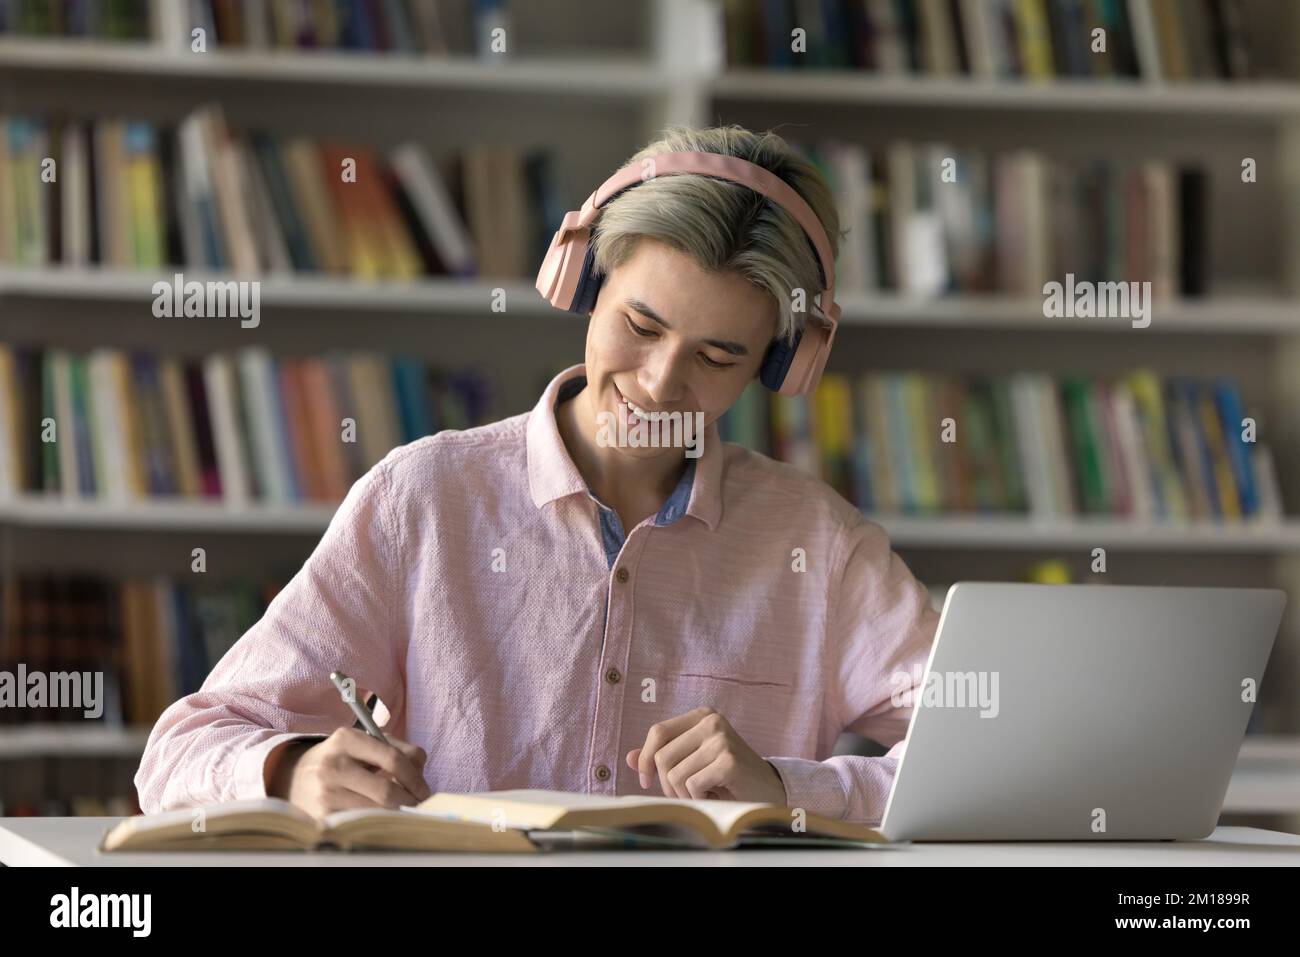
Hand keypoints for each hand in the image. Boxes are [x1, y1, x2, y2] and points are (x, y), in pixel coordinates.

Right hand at [266, 727, 431, 818]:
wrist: (295, 777)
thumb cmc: (342, 759)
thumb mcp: (364, 743)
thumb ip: (398, 748)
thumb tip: (421, 769)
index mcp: (346, 739)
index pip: (393, 759)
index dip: (415, 777)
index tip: (424, 789)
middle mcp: (333, 765)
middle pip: (386, 790)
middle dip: (410, 801)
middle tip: (419, 805)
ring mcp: (325, 792)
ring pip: (376, 810)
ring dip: (396, 813)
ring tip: (404, 810)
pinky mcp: (322, 815)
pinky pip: (362, 822)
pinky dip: (378, 821)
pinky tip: (382, 818)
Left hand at [625, 706, 787, 804]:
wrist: (767, 789)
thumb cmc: (726, 776)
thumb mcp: (692, 760)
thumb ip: (662, 756)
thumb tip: (628, 757)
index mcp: (701, 716)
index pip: (657, 732)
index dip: (645, 758)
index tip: (646, 780)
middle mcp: (711, 721)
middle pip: (663, 756)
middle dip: (667, 783)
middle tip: (686, 793)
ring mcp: (721, 739)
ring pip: (676, 774)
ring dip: (684, 793)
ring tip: (704, 791)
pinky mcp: (728, 761)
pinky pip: (692, 786)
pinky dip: (699, 797)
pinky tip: (716, 793)